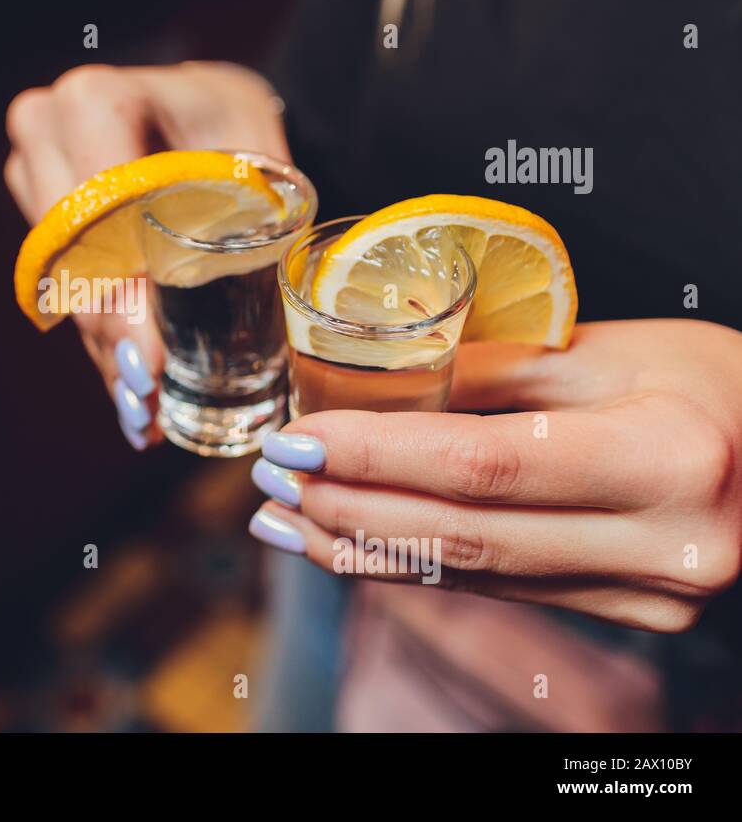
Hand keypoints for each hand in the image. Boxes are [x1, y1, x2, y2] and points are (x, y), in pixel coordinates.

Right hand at [4, 61, 289, 448]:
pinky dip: (102, 345)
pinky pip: (61, 290)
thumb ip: (251, 203)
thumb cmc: (230, 119)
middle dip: (110, 333)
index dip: (121, 285)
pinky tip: (133, 399)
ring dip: (105, 351)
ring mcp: (32, 176)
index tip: (152, 352)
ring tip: (146, 412)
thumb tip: (255, 289)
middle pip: (67, 253)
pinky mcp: (36, 217)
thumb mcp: (253, 140)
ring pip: (59, 282)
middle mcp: (44, 132)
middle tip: (150, 393)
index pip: (96, 204)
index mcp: (94, 100)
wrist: (197, 109)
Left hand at [247, 319, 741, 631]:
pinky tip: (350, 542)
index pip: (484, 467)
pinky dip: (412, 563)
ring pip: (468, 574)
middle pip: (462, 535)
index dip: (376, 456)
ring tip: (280, 519)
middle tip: (266, 477)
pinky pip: (493, 586)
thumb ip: (492, 370)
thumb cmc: (711, 381)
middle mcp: (658, 547)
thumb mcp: (612, 350)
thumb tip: (370, 381)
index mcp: (665, 460)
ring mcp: (642, 596)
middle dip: (346, 507)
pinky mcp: (623, 614)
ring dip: (361, 548)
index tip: (294, 439)